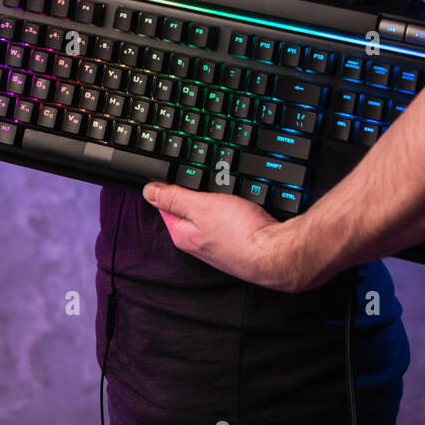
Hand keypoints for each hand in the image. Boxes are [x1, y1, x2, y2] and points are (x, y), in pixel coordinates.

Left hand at [142, 181, 303, 291]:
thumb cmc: (240, 234)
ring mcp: (219, 243)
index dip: (171, 183)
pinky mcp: (238, 242)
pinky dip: (235, 206)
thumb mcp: (201, 207)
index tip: (181, 170)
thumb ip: (174, 198)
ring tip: (232, 191)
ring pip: (213, 210)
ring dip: (219, 197)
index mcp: (182, 233)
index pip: (166, 202)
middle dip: (200, 189)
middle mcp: (198, 242)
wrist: (277, 254)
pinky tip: (244, 203)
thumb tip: (147, 191)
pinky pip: (231, 217)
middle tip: (213, 179)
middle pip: (190, 206)